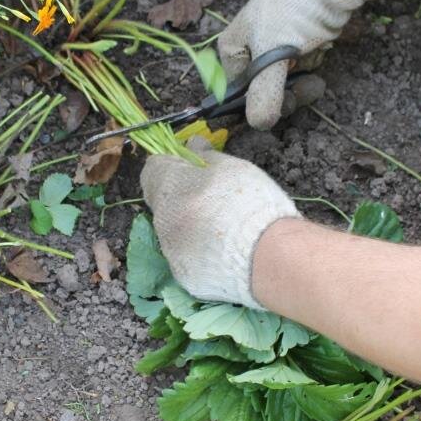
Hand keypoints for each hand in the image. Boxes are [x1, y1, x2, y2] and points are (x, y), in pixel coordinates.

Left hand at [140, 142, 299, 308]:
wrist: (269, 255)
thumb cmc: (252, 204)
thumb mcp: (231, 168)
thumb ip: (204, 156)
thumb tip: (192, 144)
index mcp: (170, 187)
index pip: (152, 170)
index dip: (169, 167)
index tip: (187, 169)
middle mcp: (162, 220)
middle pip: (162, 203)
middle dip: (181, 199)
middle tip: (213, 202)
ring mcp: (171, 251)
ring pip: (173, 232)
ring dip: (190, 227)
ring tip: (224, 231)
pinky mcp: (183, 275)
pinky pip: (186, 258)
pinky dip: (200, 253)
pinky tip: (224, 252)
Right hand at [218, 0, 362, 129]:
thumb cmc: (292, 12)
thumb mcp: (273, 57)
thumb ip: (264, 95)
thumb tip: (258, 125)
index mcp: (231, 49)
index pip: (238, 93)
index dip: (259, 103)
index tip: (279, 105)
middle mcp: (250, 47)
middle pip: (265, 89)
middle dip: (288, 91)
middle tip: (306, 87)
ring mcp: (275, 43)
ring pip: (287, 79)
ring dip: (304, 78)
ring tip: (316, 66)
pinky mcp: (298, 39)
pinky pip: (302, 64)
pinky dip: (312, 61)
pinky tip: (320, 48)